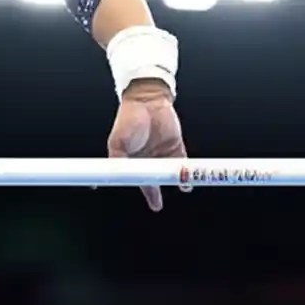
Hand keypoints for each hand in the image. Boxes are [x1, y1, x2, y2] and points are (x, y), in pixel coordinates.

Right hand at [106, 78, 187, 211]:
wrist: (148, 100)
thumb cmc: (129, 118)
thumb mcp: (118, 143)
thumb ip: (117, 162)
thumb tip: (116, 178)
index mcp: (132, 160)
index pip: (137, 181)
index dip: (143, 192)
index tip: (145, 202)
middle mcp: (148, 159)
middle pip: (154, 181)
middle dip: (156, 194)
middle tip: (156, 205)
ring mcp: (163, 153)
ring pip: (169, 174)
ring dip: (174, 182)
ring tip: (179, 188)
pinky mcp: (176, 146)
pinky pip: (183, 163)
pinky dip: (187, 172)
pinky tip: (188, 179)